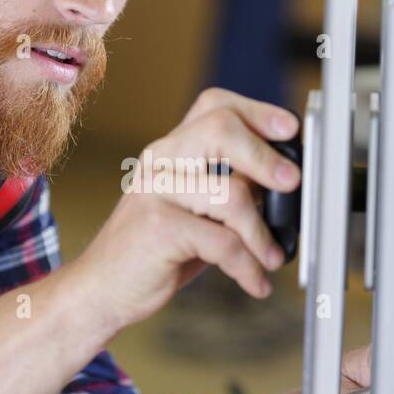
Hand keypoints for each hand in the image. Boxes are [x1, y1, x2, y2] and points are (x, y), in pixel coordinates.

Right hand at [74, 88, 299, 333]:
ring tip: (270, 257)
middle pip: (222, 129)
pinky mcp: (158, 228)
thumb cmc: (153, 251)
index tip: (290, 130)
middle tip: (292, 184)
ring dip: (262, 234)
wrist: (101, 289)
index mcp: (170, 151)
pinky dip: (248, 267)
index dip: (258, 112)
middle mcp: (160, 162)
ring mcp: (156, 192)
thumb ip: (226, 188)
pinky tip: (255, 281)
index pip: (215, 105)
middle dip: (266, 157)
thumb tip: (283, 182)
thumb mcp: (192, 210)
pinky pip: (223, 242)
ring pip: (232, 193)